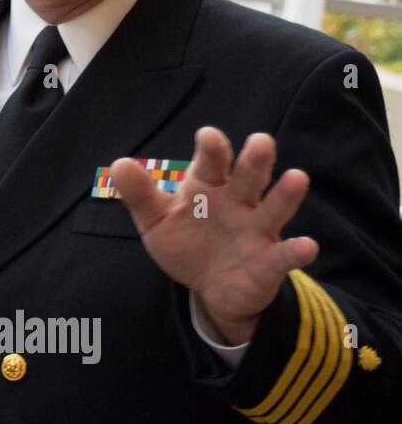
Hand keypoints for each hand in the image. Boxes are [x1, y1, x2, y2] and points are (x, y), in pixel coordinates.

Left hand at [112, 127, 318, 345]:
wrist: (208, 287)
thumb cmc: (186, 241)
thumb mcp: (156, 220)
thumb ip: (140, 195)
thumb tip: (118, 165)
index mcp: (208, 185)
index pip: (212, 161)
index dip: (212, 148)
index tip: (208, 136)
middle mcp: (238, 201)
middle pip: (248, 176)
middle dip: (255, 160)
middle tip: (261, 142)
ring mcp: (257, 229)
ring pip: (274, 207)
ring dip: (286, 194)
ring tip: (297, 178)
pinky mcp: (270, 261)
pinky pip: (286, 254)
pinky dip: (297, 250)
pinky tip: (306, 246)